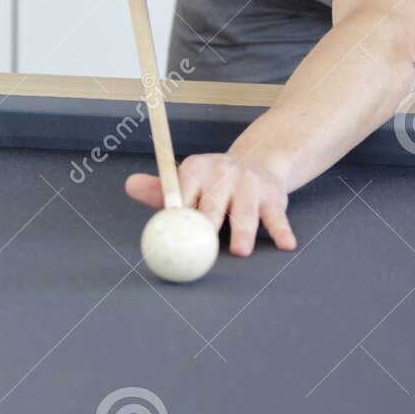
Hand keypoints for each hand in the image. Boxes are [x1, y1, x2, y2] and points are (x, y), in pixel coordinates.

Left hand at [125, 153, 296, 256]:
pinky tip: (286, 244)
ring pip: (244, 213)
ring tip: (240, 251)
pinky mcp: (272, 196)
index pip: (184, 192)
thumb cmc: (214, 184)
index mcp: (196, 168)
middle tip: (202, 245)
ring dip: (243, 232)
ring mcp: (249, 183)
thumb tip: (128, 185)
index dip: (179, 212)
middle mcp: (223, 172)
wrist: (259, 162)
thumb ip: (160, 190)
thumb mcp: (188, 182)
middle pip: (212, 205)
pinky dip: (281, 231)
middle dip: (208, 225)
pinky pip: (276, 217)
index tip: (175, 228)